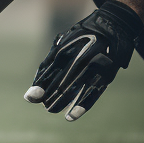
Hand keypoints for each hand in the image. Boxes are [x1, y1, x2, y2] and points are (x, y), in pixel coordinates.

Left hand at [25, 1, 142, 120]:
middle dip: (49, 96)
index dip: (39, 85)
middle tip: (43, 106)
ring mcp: (93, 67)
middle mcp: (78, 57)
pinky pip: (92, 93)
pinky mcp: (106, 75)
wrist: (113, 25)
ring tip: (51, 110)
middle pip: (59, 82)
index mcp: (65, 49)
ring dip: (61, 102)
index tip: (30, 97)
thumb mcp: (65, 41)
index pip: (48, 70)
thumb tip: (38, 78)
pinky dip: (81, 106)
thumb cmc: (83, 35)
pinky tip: (70, 116)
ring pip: (74, 89)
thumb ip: (52, 58)